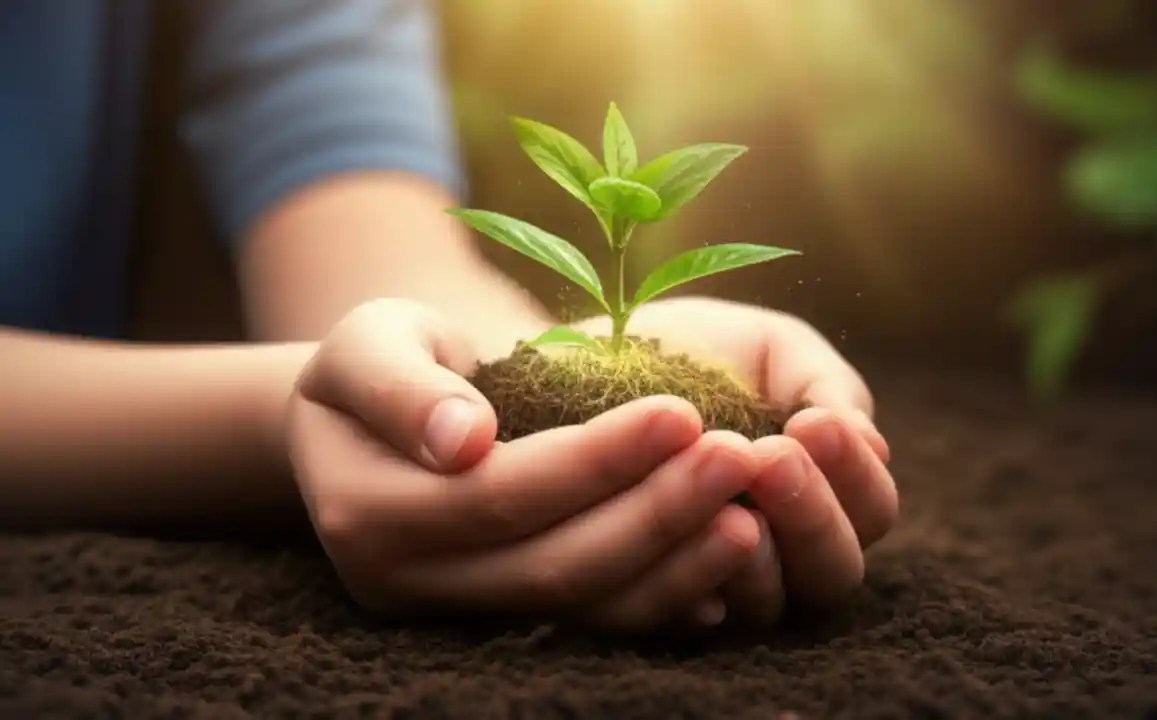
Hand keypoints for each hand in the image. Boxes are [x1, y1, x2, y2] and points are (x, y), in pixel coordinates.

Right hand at [286, 299, 767, 632]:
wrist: (364, 427)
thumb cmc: (374, 367)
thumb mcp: (365, 346)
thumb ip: (400, 387)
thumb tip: (464, 440)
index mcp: (368, 512)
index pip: (501, 494)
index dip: (597, 460)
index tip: (683, 411)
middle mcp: (409, 582)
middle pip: (553, 564)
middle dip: (656, 513)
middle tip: (740, 457)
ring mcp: (461, 610)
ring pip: (583, 608)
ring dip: (676, 566)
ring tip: (751, 513)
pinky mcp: (506, 617)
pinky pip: (595, 622)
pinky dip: (664, 597)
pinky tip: (725, 560)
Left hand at [578, 297, 897, 621]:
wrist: (589, 359)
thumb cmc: (695, 353)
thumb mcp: (770, 349)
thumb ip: (826, 387)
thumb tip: (872, 445)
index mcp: (824, 496)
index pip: (870, 512)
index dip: (853, 475)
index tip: (814, 423)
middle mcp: (785, 555)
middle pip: (833, 573)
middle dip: (811, 514)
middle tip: (770, 457)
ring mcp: (722, 588)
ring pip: (769, 603)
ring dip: (758, 552)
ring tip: (724, 488)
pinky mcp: (653, 606)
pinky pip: (683, 617)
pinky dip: (690, 580)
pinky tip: (679, 535)